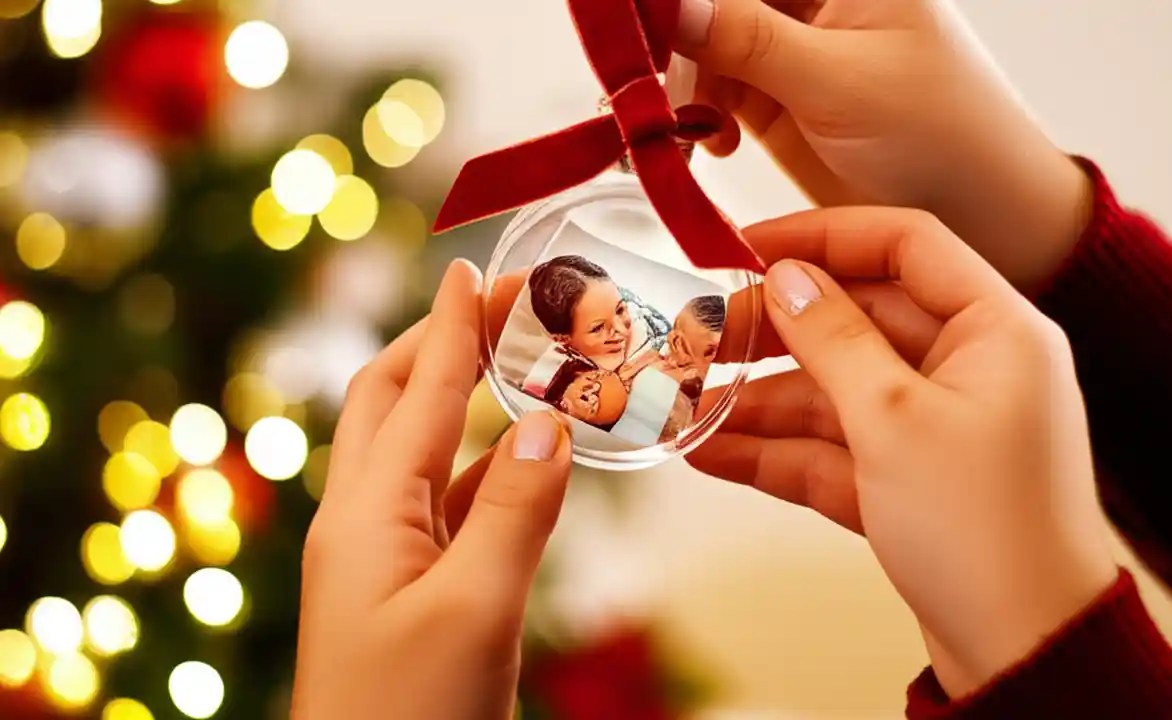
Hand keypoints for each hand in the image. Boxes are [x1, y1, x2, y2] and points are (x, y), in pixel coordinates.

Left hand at [293, 260, 571, 718]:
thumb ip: (517, 512)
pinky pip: (447, 507)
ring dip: (464, 402)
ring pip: (421, 454)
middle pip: (390, 404)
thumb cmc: (411, 719)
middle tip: (500, 304)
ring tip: (519, 365)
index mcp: (367, 516)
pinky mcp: (411, 593)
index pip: (416, 393)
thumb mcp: (475, 612)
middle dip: (439, 344)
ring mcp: (383, 560)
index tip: (480, 267)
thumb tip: (547, 422)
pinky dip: (486, 468)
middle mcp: (364, 524)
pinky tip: (523, 459)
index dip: (452, 326)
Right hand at [676, 0, 1092, 290]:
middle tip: (646, 83)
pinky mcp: (779, 97)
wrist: (983, 218)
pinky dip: (700, 116)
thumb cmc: (945, 134)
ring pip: (704, 43)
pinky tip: (712, 142)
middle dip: (676, 36)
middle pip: (716, 3)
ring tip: (685, 128)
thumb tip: (669, 4)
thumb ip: (747, 39)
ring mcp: (794, 47)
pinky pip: (716, 90)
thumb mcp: (839, 81)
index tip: (636, 21)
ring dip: (682, 83)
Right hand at [690, 208, 1116, 696]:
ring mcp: (936, 430)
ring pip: (835, 394)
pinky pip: (834, 451)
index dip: (823, 235)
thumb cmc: (984, 529)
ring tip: (683, 407)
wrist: (1026, 653)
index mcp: (994, 330)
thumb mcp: (893, 420)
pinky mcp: (909, 484)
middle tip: (699, 337)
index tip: (746, 247)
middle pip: (858, 322)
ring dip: (760, 402)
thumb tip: (787, 278)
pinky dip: (777, 453)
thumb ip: (834, 339)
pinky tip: (710, 454)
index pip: (905, 245)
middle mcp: (969, 370)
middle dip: (774, 333)